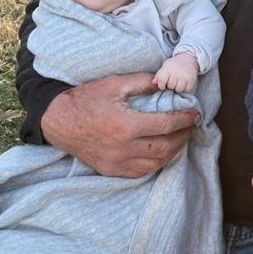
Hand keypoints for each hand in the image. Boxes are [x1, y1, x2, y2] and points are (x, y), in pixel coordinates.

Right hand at [40, 71, 197, 176]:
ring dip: (173, 151)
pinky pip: (141, 171)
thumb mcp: (114, 84)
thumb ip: (142, 82)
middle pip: (166, 146)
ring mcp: (117, 162)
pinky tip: (161, 152)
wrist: (57, 121)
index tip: (195, 114)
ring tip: (180, 138)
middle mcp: (124, 148)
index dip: (184, 119)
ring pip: (156, 162)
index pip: (166, 124)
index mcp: (126, 125)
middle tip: (191, 126)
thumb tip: (165, 82)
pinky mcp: (111, 170)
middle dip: (183, 136)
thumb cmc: (84, 99)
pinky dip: (156, 162)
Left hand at [153, 53, 199, 92]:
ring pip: (179, 89)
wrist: (188, 58)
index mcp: (168, 68)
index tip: (164, 85)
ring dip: (178, 88)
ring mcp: (184, 76)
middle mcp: (176, 72)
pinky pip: (187, 90)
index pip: (161, 81)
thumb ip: (158, 75)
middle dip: (171, 85)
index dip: (161, 85)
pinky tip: (184, 83)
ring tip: (178, 83)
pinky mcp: (191, 79)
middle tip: (173, 81)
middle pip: (170, 86)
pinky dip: (185, 88)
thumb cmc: (174, 64)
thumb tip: (153, 82)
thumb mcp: (165, 66)